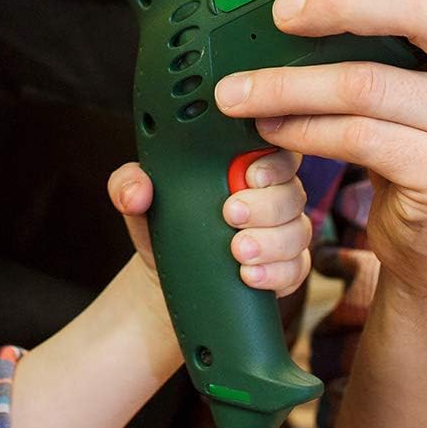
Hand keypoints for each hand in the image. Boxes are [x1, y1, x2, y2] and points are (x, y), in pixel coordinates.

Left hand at [109, 149, 310, 294]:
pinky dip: (276, 273)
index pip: (275, 148)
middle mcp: (271, 194)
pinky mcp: (286, 269)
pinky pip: (297, 269)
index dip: (271, 159)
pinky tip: (249, 277)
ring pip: (297, 231)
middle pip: (291, 190)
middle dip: (265, 205)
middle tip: (232, 213)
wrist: (167, 279)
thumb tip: (136, 190)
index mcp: (244, 164)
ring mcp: (282, 232)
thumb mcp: (140, 201)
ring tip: (238, 251)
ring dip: (270, 242)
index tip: (248, 172)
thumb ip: (129, 184)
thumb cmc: (163, 225)